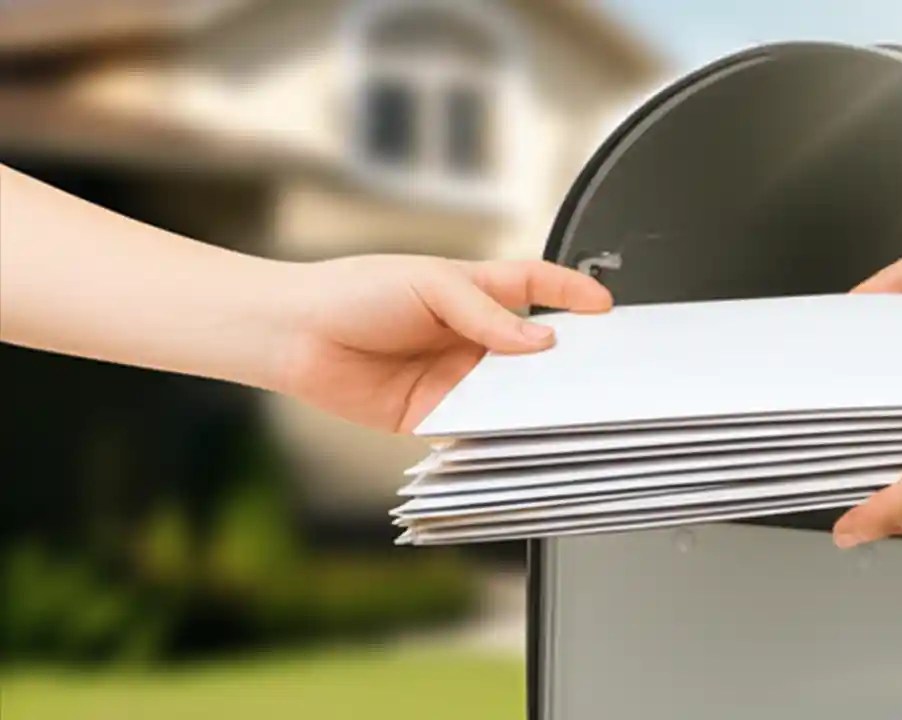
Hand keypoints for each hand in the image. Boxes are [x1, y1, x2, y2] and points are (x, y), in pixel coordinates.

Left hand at [277, 256, 611, 432]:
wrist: (294, 334)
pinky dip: (492, 431)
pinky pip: (473, 427)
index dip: (571, 291)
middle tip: (588, 367)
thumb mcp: (431, 285)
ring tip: (553, 402)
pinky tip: (507, 429)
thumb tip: (541, 339)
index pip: (534, 287)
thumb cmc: (351, 292)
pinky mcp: (432, 416)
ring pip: (507, 393)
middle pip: (529, 349)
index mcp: (471, 292)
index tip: (604, 304)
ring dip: (527, 399)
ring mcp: (452, 377)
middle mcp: (467, 336)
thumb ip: (488, 315)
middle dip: (559, 358)